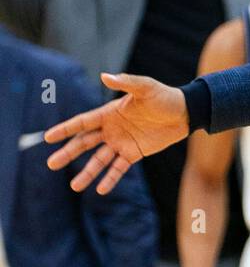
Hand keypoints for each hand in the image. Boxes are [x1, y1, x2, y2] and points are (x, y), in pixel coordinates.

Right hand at [45, 73, 188, 193]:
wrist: (185, 112)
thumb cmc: (164, 96)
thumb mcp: (145, 87)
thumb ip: (126, 83)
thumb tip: (105, 76)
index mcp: (109, 113)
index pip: (82, 123)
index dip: (65, 130)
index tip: (47, 137)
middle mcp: (111, 129)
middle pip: (85, 143)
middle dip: (68, 153)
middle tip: (51, 164)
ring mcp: (122, 143)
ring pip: (100, 160)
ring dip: (88, 172)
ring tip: (75, 187)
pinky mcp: (134, 153)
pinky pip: (119, 168)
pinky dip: (110, 178)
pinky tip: (100, 190)